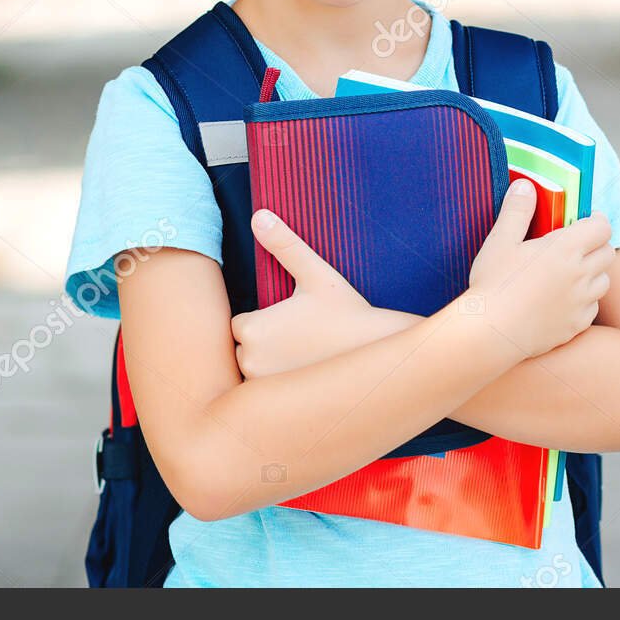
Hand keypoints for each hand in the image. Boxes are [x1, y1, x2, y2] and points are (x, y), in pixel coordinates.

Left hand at [231, 209, 377, 377]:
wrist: (378, 350)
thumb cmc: (347, 311)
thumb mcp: (315, 273)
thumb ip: (284, 244)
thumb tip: (260, 215)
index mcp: (254, 328)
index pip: (240, 323)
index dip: (265, 319)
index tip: (293, 319)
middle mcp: (252, 361)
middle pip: (245, 348)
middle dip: (266, 342)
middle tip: (303, 336)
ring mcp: (265, 386)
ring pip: (256, 371)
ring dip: (272, 364)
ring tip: (307, 355)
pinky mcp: (281, 403)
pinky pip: (269, 393)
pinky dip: (281, 386)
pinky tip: (308, 374)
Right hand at [463, 178, 614, 359]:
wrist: (490, 333)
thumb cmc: (493, 285)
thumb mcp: (500, 241)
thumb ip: (517, 211)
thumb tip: (525, 186)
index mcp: (565, 249)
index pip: (602, 227)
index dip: (597, 221)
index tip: (588, 220)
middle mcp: (580, 275)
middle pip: (608, 253)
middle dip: (597, 245)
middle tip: (577, 245)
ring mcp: (581, 303)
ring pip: (604, 282)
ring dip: (594, 273)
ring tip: (572, 273)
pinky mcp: (576, 325)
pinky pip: (592, 308)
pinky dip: (585, 301)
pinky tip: (564, 300)